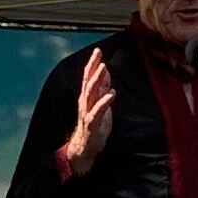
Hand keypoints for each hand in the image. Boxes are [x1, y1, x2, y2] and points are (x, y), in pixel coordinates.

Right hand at [57, 53, 116, 181]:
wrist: (86, 147)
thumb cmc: (94, 124)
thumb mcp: (100, 103)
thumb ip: (102, 88)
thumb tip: (105, 71)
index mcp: (87, 96)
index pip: (89, 76)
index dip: (93, 63)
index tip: (98, 50)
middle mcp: (85, 101)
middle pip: (88, 80)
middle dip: (93, 66)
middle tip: (99, 54)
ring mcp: (88, 111)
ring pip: (90, 93)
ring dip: (97, 80)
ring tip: (104, 68)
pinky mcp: (92, 123)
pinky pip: (98, 110)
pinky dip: (105, 101)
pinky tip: (112, 93)